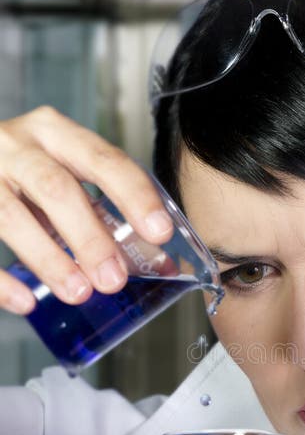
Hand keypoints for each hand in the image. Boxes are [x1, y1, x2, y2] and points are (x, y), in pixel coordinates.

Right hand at [0, 106, 173, 313]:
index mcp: (55, 133)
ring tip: (78, 293)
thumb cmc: (27, 175)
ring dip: (48, 258)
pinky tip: (24, 302)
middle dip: (89, 236)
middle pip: (55, 187)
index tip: (159, 231)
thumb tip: (160, 265)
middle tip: (114, 278)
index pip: (103, 159)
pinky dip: (0, 280)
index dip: (134, 195)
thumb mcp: (65, 177)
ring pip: (10, 215)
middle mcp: (15, 146)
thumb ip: (104, 212)